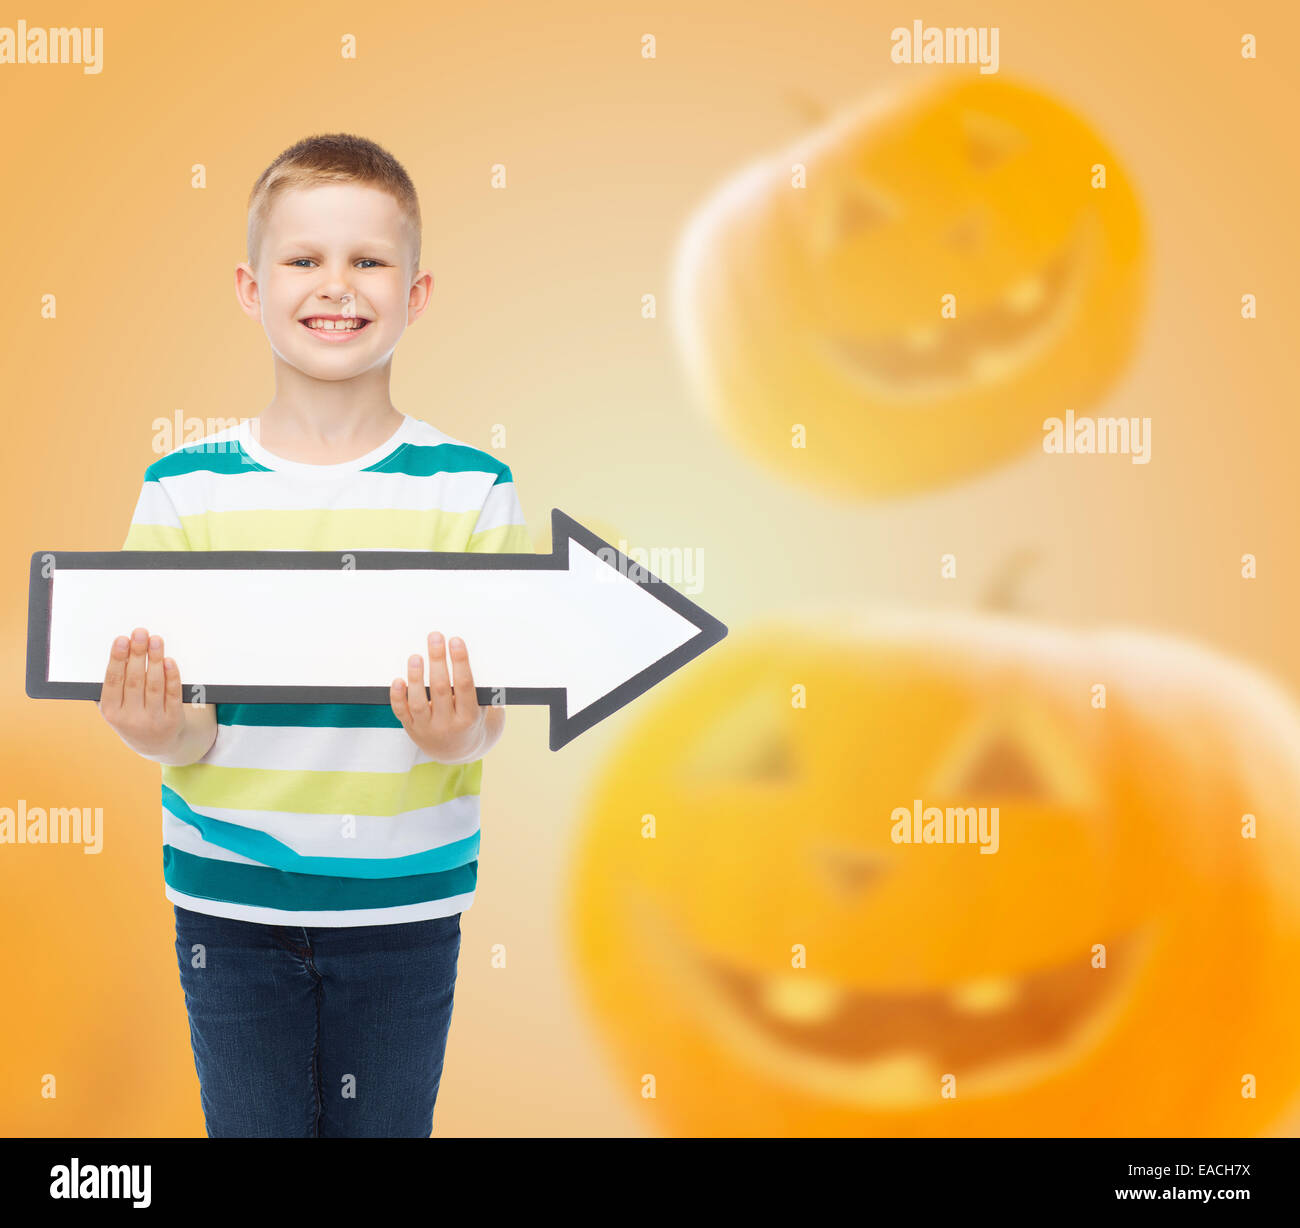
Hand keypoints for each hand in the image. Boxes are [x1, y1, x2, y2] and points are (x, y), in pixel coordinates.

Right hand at [98, 626, 185, 756]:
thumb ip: (114, 686)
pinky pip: (173, 694)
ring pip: (154, 685)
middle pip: (135, 680)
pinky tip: (170, 661)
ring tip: (156, 640)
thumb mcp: (117, 707)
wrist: (156, 744)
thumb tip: (116, 652)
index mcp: (112, 712)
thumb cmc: (133, 717)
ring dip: (155, 659)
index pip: (113, 682)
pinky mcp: (173, 720)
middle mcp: (131, 718)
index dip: (117, 659)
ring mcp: (153, 720)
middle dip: (137, 654)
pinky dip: (172, 676)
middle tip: (140, 633)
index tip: (121, 640)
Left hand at [391, 632, 496, 763]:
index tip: (455, 641)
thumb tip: (487, 663)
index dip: (460, 662)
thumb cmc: (471, 722)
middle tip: (435, 638)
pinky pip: (402, 712)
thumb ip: (484, 691)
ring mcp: (427, 728)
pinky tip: (398, 680)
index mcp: (469, 717)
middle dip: (438, 660)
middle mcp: (448, 724)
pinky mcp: (411, 728)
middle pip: (440, 689)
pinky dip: (398, 697)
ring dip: (416, 677)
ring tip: (415, 656)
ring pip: (419, 701)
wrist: (456, 753)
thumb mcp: (484, 711)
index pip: (464, 685)